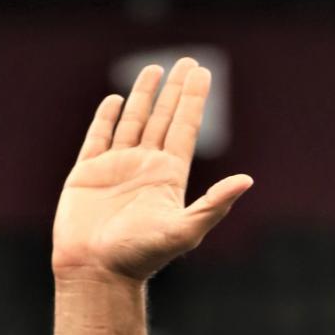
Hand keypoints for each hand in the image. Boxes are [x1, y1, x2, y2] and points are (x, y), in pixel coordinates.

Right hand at [52, 58, 252, 283]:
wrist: (96, 272)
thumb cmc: (139, 257)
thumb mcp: (183, 231)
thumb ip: (214, 204)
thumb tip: (248, 180)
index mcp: (168, 178)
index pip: (185, 129)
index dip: (194, 100)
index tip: (203, 72)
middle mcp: (145, 169)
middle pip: (163, 119)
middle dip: (175, 91)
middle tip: (187, 61)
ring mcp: (116, 169)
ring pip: (133, 122)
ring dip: (144, 96)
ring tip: (154, 69)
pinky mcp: (87, 173)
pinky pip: (98, 137)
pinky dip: (107, 117)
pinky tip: (115, 100)